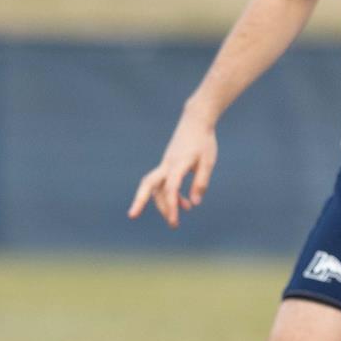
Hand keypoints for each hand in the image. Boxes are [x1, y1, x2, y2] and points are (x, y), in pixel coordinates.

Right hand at [129, 113, 218, 227]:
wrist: (195, 121)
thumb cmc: (203, 141)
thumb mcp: (208, 162)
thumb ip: (201, 182)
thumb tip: (194, 204)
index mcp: (179, 164)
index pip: (171, 187)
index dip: (171, 205)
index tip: (174, 220)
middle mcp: (167, 165)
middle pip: (148, 183)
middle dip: (139, 199)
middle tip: (132, 216)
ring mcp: (165, 165)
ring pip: (155, 186)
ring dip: (162, 204)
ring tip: (174, 220)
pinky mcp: (167, 165)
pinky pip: (163, 183)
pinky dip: (170, 196)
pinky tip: (184, 204)